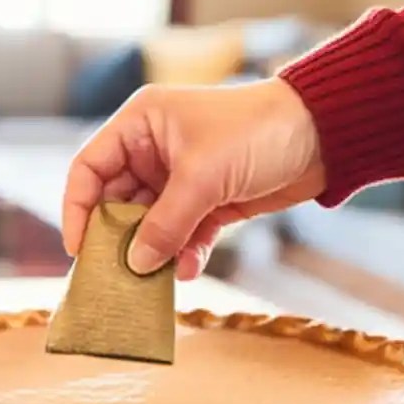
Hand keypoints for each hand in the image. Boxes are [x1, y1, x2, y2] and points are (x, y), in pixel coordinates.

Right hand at [61, 78, 325, 279]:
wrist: (325, 135)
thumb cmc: (258, 132)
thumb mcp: (203, 177)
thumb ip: (165, 223)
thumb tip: (134, 264)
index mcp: (140, 125)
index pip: (89, 168)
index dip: (77, 208)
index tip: (79, 248)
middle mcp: (153, 150)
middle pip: (116, 202)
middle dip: (118, 238)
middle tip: (114, 273)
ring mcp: (180, 178)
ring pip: (150, 224)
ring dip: (152, 251)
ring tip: (152, 279)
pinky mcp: (208, 201)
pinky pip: (182, 234)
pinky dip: (183, 252)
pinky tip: (188, 268)